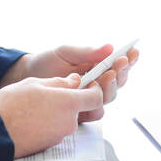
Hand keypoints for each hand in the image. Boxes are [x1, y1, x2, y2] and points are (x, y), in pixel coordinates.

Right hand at [0, 74, 105, 157]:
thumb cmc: (12, 106)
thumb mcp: (35, 83)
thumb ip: (59, 82)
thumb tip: (74, 81)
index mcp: (69, 103)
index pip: (96, 98)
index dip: (95, 89)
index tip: (88, 84)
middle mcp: (68, 122)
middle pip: (80, 109)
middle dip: (70, 101)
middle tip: (52, 93)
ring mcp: (59, 136)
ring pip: (66, 120)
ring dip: (57, 112)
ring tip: (36, 105)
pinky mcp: (49, 145)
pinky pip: (55, 130)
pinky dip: (48, 123)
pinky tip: (32, 117)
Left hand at [11, 43, 138, 122]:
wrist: (26, 77)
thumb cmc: (47, 63)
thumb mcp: (66, 52)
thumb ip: (87, 52)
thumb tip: (109, 47)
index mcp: (97, 67)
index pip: (118, 65)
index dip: (129, 59)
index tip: (133, 51)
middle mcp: (96, 84)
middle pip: (118, 83)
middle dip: (122, 72)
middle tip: (119, 62)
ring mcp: (88, 98)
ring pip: (109, 98)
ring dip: (112, 86)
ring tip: (107, 75)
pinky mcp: (79, 111)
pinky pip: (94, 112)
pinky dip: (96, 104)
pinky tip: (93, 93)